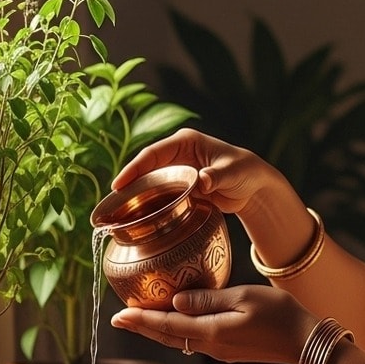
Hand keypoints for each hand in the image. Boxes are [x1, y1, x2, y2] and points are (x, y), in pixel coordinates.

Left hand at [109, 284, 318, 363]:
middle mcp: (210, 346)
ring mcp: (219, 351)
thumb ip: (207, 298)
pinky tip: (171, 321)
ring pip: (178, 339)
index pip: (167, 325)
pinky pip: (192, 340)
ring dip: (156, 329)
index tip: (119, 315)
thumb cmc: (280, 314)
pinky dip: (175, 330)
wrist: (306, 343)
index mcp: (211, 332)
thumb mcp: (243, 297)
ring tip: (137, 319)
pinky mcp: (228, 350)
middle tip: (117, 319)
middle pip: (167, 336)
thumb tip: (176, 300)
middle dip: (141, 326)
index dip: (141, 319)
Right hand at [111, 128, 289, 217]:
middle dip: (127, 186)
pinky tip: (137, 221)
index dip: (134, 169)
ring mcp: (175, 172)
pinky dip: (148, 207)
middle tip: (111, 205)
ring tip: (117, 215)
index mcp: (185, 142)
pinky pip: (159, 197)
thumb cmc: (244, 171)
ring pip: (149, 184)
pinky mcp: (178, 188)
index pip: (152, 154)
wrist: (253, 187)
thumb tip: (201, 181)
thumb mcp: (232, 172)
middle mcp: (175, 155)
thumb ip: (216, 176)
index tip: (119, 185)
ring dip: (135, 198)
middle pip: (145, 170)